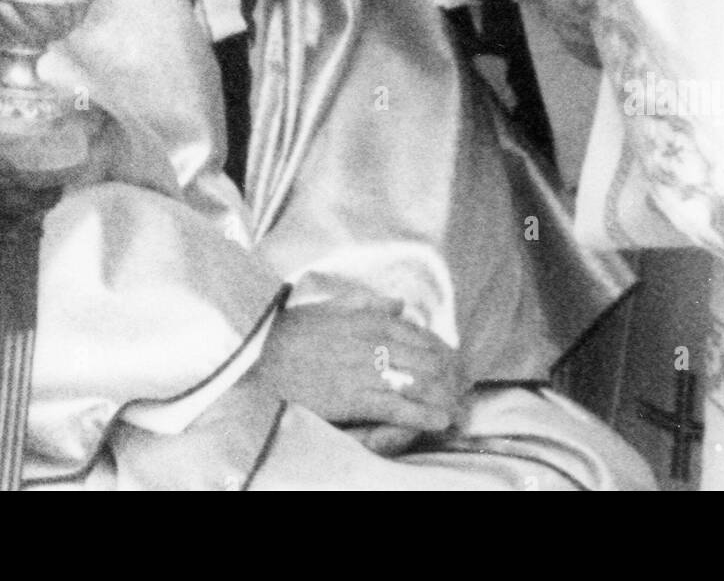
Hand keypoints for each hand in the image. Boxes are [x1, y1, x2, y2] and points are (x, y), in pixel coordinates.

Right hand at [253, 297, 465, 433]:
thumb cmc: (292, 333)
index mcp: (369, 319)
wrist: (259, 356)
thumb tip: (399, 303)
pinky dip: (423, 414)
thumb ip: (366, 303)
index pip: (419, 334)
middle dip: (450, 375)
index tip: (455, 362)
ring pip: (418, 382)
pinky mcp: (354, 398)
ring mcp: (364, 371)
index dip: (441, 350)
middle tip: (464, 388)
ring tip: (459, 406)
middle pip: (426, 358)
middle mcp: (373, 342)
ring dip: (443, 395)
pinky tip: (440, 421)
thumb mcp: (330, 308)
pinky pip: (398, 407)